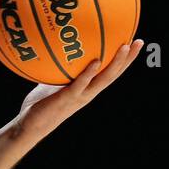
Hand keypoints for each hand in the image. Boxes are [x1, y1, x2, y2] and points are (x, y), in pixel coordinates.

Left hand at [15, 39, 143, 136]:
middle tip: (139, 42)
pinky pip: (80, 85)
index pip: (110, 73)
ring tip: (125, 47)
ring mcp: (79, 97)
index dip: (124, 60)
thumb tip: (57, 45)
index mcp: (88, 89)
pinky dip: (89, 74)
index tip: (134, 42)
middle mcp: (88, 93)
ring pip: (103, 80)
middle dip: (127, 59)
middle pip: (113, 75)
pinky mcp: (67, 99)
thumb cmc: (40, 104)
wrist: (29, 126)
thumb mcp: (52, 81)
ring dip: (115, 64)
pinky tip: (96, 61)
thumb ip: (59, 68)